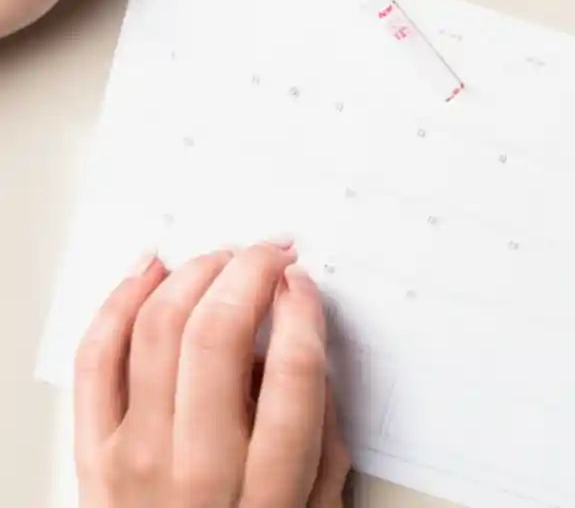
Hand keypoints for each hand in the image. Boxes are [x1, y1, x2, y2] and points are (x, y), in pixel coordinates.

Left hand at [74, 242, 350, 506]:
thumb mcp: (315, 506)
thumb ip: (320, 432)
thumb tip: (304, 350)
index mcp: (266, 489)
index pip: (292, 375)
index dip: (302, 310)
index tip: (304, 284)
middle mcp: (196, 468)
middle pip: (216, 338)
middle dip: (250, 272)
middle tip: (269, 252)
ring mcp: (135, 455)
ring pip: (156, 330)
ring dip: (194, 274)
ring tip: (221, 257)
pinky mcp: (92, 450)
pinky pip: (96, 356)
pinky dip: (120, 299)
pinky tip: (150, 272)